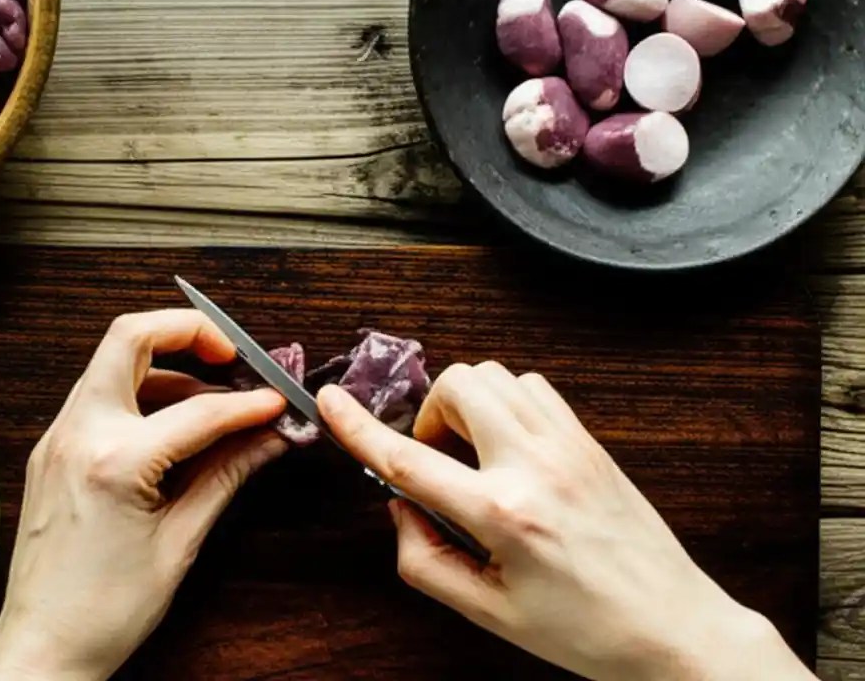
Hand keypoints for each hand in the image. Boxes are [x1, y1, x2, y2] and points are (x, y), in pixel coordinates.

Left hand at [0, 310, 286, 680]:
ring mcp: (57, 439)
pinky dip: (141, 396)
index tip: (277, 405)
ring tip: (214, 402)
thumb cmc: (103, 611)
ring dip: (166, 367)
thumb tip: (267, 440)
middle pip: (129, 337)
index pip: (198, 410)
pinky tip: (176, 427)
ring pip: (113, 364)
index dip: (248, 405)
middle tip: (232, 353)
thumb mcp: (179, 542)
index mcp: (113, 461)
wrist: (42, 647)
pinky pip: (99, 399)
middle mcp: (77, 435)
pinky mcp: (52, 452)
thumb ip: (225, 476)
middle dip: (187, 331)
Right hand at [317, 361, 813, 680]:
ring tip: (473, 454)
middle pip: (459, 385)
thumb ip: (425, 559)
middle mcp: (538, 467)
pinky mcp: (591, 442)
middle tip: (436, 458)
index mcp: (505, 515)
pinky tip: (508, 448)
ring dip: (468, 404)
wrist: (674, 629)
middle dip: (429, 413)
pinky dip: (507, 404)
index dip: (358, 428)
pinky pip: (535, 388)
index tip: (331, 402)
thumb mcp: (488, 613)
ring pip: (497, 374)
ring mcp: (570, 446)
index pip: (410, 459)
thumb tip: (399, 509)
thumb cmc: (588, 631)